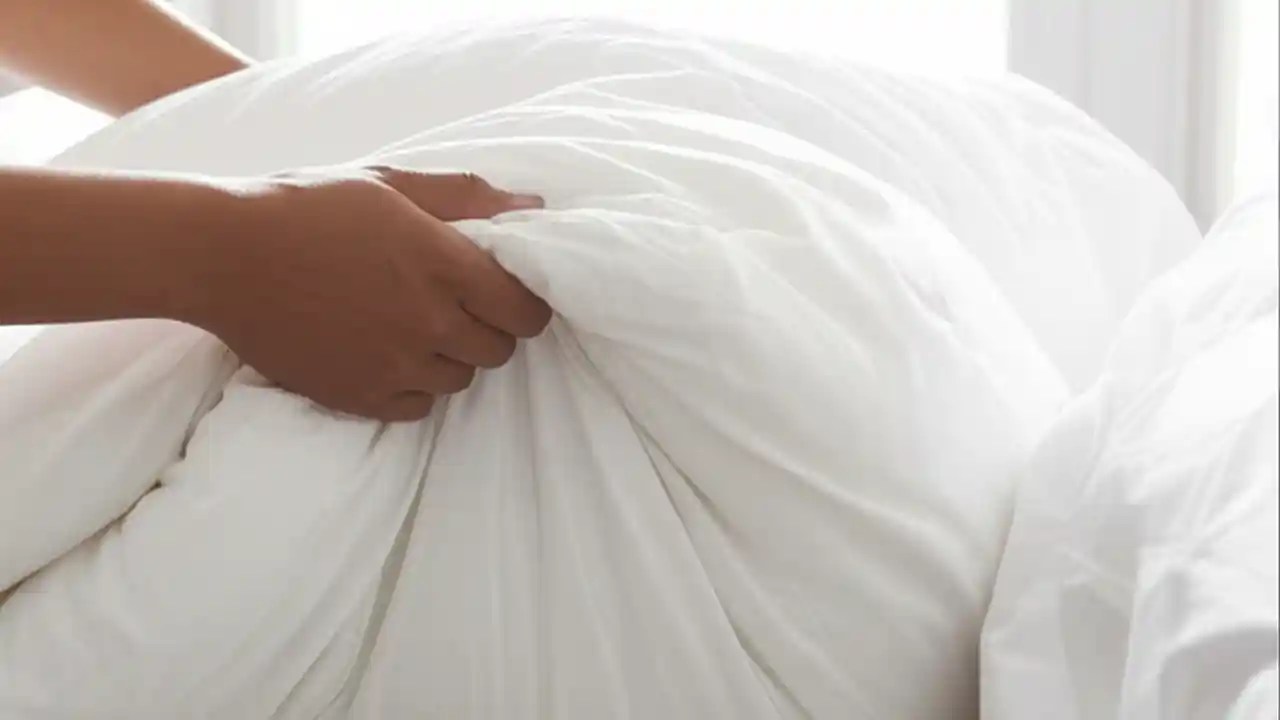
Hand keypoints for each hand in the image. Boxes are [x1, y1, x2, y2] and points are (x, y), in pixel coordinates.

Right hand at [193, 167, 550, 420]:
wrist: (220, 255)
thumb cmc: (306, 206)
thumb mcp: (390, 183)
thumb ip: (467, 197)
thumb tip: (532, 209)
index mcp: (442, 265)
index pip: (525, 310)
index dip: (526, 304)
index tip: (509, 294)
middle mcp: (426, 322)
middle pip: (499, 349)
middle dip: (490, 328)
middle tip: (460, 305)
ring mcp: (393, 366)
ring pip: (460, 379)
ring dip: (452, 356)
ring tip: (417, 326)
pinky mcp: (358, 397)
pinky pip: (418, 408)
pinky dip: (414, 386)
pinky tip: (389, 354)